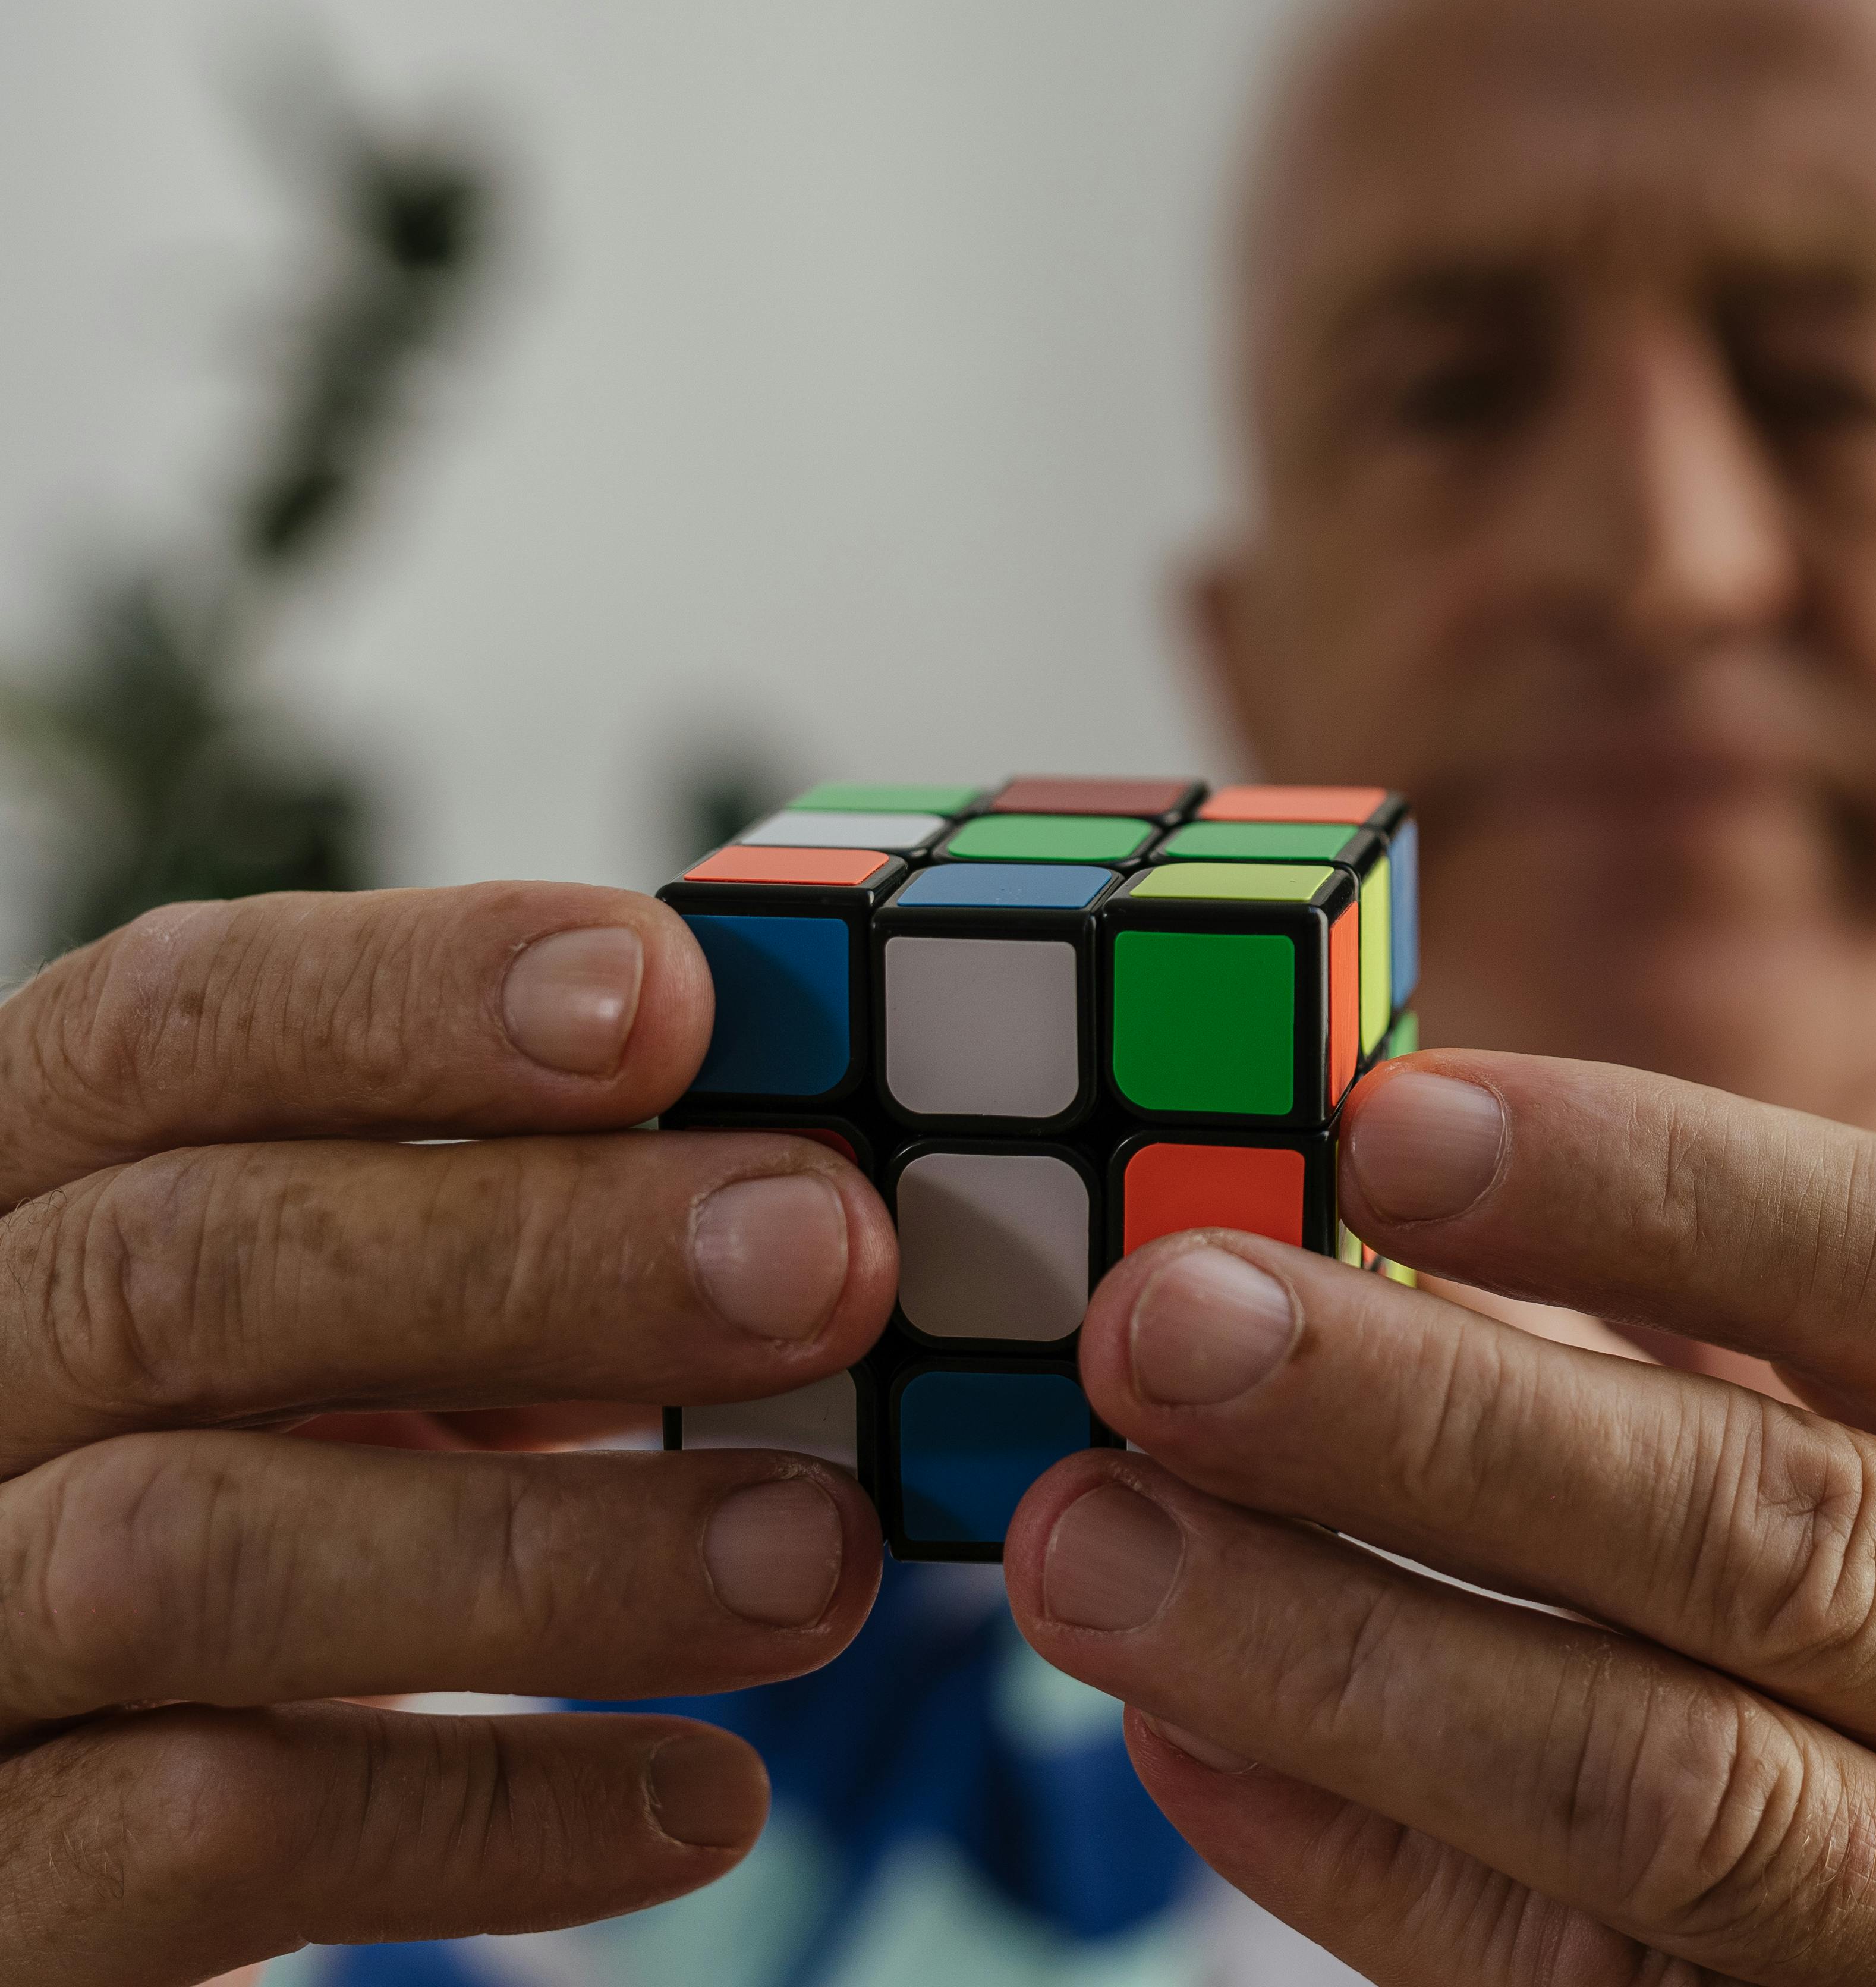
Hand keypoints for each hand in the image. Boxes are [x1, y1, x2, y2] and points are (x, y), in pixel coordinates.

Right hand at [0, 888, 895, 1984]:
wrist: (52, 1847)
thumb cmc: (237, 1523)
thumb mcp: (325, 1345)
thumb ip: (489, 1247)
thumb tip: (806, 1184)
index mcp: (9, 1203)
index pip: (159, 1029)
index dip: (407, 998)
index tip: (670, 997)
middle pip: (182, 1269)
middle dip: (535, 1252)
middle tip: (826, 1258)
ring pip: (183, 1556)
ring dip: (546, 1550)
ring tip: (815, 1556)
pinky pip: (212, 1837)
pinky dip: (494, 1814)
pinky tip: (707, 1799)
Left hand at [1006, 1053, 1875, 1983]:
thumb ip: (1760, 1388)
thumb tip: (1364, 1234)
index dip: (1658, 1182)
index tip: (1386, 1124)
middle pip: (1771, 1533)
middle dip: (1438, 1415)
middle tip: (1167, 1321)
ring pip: (1657, 1784)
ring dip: (1344, 1647)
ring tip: (1096, 1539)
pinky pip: (1563, 1983)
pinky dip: (1354, 1859)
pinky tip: (1184, 1739)